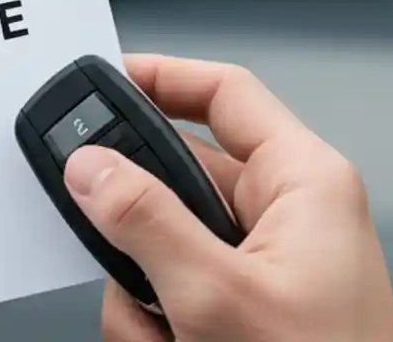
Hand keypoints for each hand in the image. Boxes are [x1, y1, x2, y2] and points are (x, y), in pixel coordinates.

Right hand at [64, 55, 392, 341]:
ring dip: (141, 294)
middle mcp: (284, 215)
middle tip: (114, 249)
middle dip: (134, 232)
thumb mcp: (215, 295)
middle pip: (172, 182)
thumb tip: (89, 167)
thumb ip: (143, 221)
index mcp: (304, 183)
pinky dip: (154, 325)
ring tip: (168, 333)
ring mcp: (260, 265)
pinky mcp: (240, 307)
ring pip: (157, 245)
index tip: (100, 79)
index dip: (161, 76)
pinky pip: (167, 291)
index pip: (224, 94)